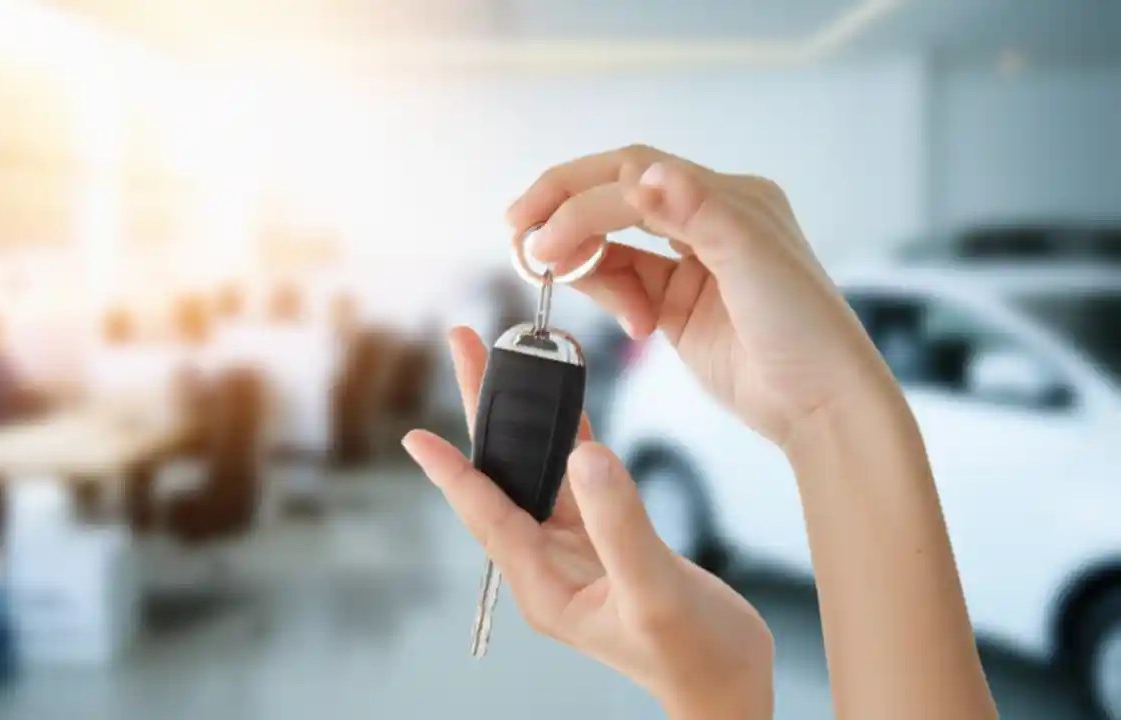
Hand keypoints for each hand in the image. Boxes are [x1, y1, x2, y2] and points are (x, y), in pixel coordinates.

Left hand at [402, 326, 773, 719]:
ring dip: (524, 415)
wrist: (729, 683)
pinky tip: (563, 397)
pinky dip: (572, 432)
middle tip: (464, 345)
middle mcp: (549, 562)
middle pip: (502, 477)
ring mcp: (575, 547)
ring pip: (537, 469)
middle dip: (483, 412)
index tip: (415, 434)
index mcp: (544, 585)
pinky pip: (578, 475)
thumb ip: (622, 525)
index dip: (452, 472)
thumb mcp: (655, 592)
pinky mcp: (606, 536)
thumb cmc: (695, 657)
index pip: (487, 516)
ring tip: (507, 357)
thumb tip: (587, 456)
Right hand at [508, 145, 893, 444]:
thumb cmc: (805, 329)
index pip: (635, 177)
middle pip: (616, 194)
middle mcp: (707, 221)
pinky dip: (607, 294)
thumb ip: (698, 214)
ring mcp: (689, 265)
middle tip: (518, 234)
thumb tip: (649, 174)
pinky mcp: (676, 305)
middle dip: (564, 210)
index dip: (581, 198)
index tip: (543, 235)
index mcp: (729, 197)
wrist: (822, 403)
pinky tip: (631, 323)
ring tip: (555, 277)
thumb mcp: (754, 262)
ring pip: (612, 242)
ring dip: (582, 257)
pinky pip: (622, 283)